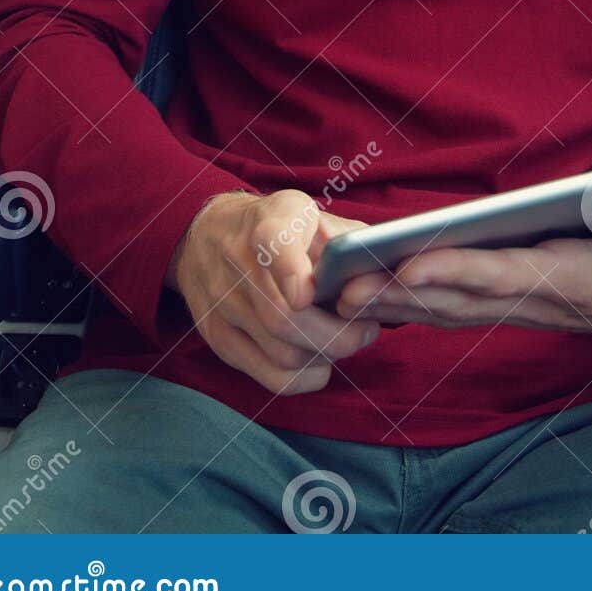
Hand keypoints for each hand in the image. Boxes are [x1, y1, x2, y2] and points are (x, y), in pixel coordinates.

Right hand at [168, 189, 383, 394]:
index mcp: (268, 224)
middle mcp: (238, 264)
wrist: (206, 234)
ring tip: (344, 339)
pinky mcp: (219, 338)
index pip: (273, 244)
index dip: (290, 270)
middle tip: (366, 330)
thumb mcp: (310, 213)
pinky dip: (305, 377)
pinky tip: (319, 361)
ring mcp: (223, 306)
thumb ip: (347, 239)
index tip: (306, 294)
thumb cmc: (276, 225)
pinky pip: (270, 376)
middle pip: (286, 319)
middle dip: (339, 335)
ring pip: (283, 353)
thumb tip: (386, 273)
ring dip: (326, 356)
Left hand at [335, 173, 591, 343]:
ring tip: (340, 292)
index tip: (409, 266)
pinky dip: (414, 304)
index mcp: (572, 279)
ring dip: (396, 304)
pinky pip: (455, 308)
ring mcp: (523, 305)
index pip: (502, 276)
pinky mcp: (514, 302)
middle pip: (459, 299)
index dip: (455, 272)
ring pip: (448, 309)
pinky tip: (377, 297)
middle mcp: (538, 299)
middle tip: (343, 289)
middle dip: (401, 295)